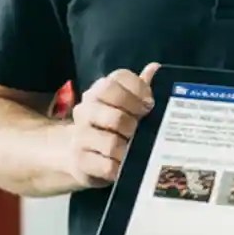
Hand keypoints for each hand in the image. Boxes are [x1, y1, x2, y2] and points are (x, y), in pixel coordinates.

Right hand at [65, 62, 159, 188]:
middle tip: (143, 131)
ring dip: (128, 149)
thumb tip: (155, 67)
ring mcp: (80, 135)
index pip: (117, 81)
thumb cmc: (110, 124)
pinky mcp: (80, 161)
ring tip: (135, 150)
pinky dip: (119, 167)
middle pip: (115, 115)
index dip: (139, 92)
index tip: (150, 105)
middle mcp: (86, 109)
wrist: (79, 152)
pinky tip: (124, 164)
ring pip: (110, 142)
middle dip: (134, 125)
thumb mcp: (125, 104)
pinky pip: (106, 165)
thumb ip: (140, 88)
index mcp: (99, 90)